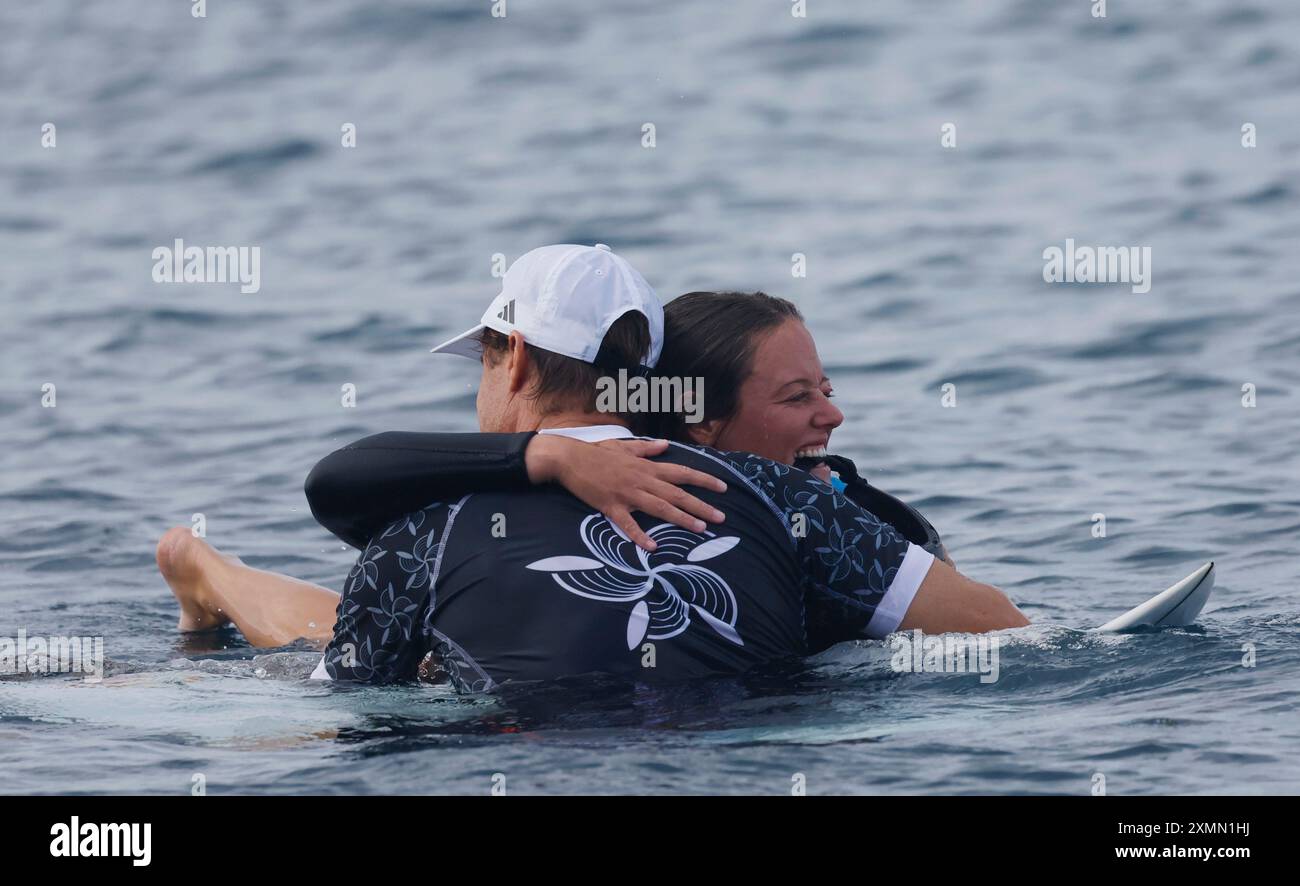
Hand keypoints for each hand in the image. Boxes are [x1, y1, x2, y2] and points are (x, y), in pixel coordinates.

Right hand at [526, 435, 726, 550]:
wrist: (569, 459)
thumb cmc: (597, 452)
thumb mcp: (625, 447)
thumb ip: (647, 448)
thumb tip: (666, 445)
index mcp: (647, 467)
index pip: (682, 473)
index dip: (704, 480)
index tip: (723, 487)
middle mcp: (642, 480)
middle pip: (677, 494)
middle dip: (701, 505)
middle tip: (721, 517)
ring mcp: (627, 494)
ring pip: (660, 508)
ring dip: (681, 519)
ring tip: (700, 528)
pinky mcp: (611, 507)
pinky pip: (627, 523)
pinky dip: (639, 535)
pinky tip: (652, 547)